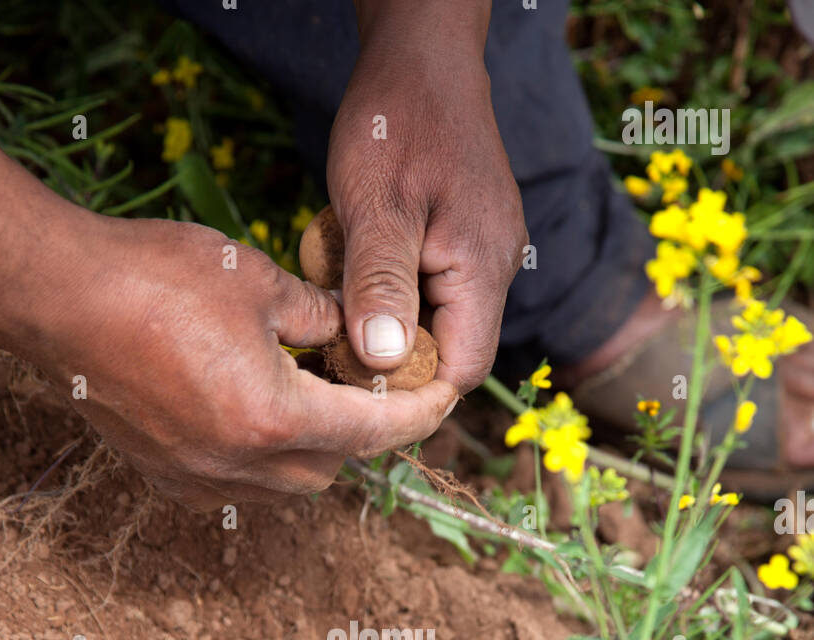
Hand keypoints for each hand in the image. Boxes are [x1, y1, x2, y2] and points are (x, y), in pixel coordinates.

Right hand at [0, 116, 455, 509]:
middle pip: (334, 466)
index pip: (373, 431)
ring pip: (288, 484)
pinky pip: (239, 485)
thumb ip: (320, 318)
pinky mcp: (168, 477)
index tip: (445, 397)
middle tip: (363, 379)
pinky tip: (253, 412)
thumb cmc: (155, 278)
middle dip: (359, 429)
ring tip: (305, 390)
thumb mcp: (259, 279)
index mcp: (274, 419)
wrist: (60, 299)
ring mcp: (199, 478)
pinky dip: (263, 459)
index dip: (419, 413)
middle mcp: (240, 466)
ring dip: (311, 447)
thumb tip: (353, 336)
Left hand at [327, 13, 525, 394]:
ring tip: (345, 272)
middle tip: (335, 323)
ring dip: (387, 312)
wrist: (422, 55)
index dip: (413, 392)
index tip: (356, 386)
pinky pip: (431, 285)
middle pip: (448, 349)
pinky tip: (361, 253)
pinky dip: (392, 283)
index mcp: (484, 270)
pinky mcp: (467, 239)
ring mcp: (485, 254)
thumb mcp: (374, 205)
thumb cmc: (394, 121)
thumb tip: (384, 363)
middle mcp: (498, 270)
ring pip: (436, 319)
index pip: (461, 370)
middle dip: (392, 349)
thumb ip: (380, 286)